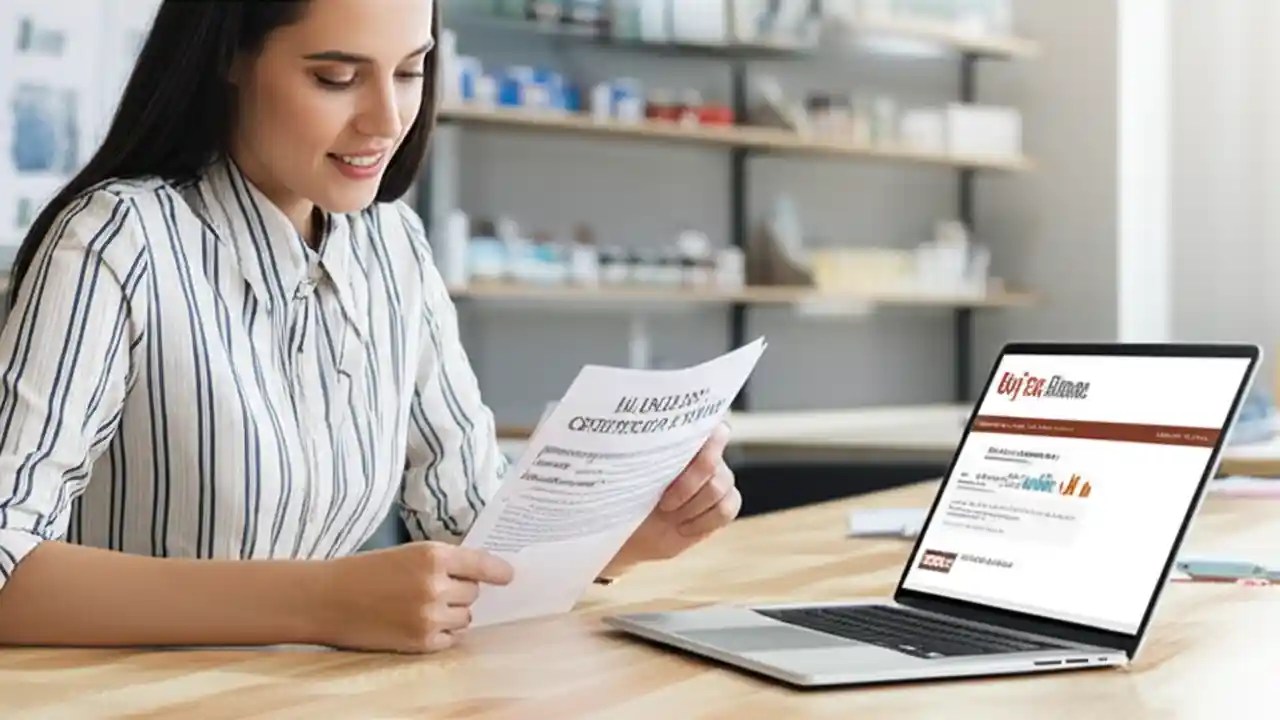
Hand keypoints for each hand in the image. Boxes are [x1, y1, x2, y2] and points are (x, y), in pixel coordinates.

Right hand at [318, 542, 512, 652]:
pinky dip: (443, 633)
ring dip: (453, 612)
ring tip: (422, 606)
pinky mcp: (421, 642)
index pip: (482, 564)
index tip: (509, 576)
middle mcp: (435, 586)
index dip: (498, 571)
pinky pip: (452, 639)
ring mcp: (430, 617)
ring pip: (466, 616)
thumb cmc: (367, 571)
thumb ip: (444, 561)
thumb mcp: (408, 553)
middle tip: (433, 588)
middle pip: (474, 592)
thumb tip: (483, 571)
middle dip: (461, 590)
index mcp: (433, 556)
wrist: (329, 599)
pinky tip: (420, 623)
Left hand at [606, 422, 740, 574]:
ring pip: (717, 488)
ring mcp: (722, 476)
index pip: (707, 426)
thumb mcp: (631, 474)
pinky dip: (702, 522)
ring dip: (691, 507)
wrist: (638, 530)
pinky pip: (725, 509)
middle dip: (686, 486)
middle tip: (664, 503)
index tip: (678, 453)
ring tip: (670, 515)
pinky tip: (684, 527)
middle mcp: (709, 453)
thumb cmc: (631, 495)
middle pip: (710, 462)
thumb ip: (645, 455)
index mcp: (685, 438)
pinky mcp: (728, 501)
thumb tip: (636, 442)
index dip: (700, 436)